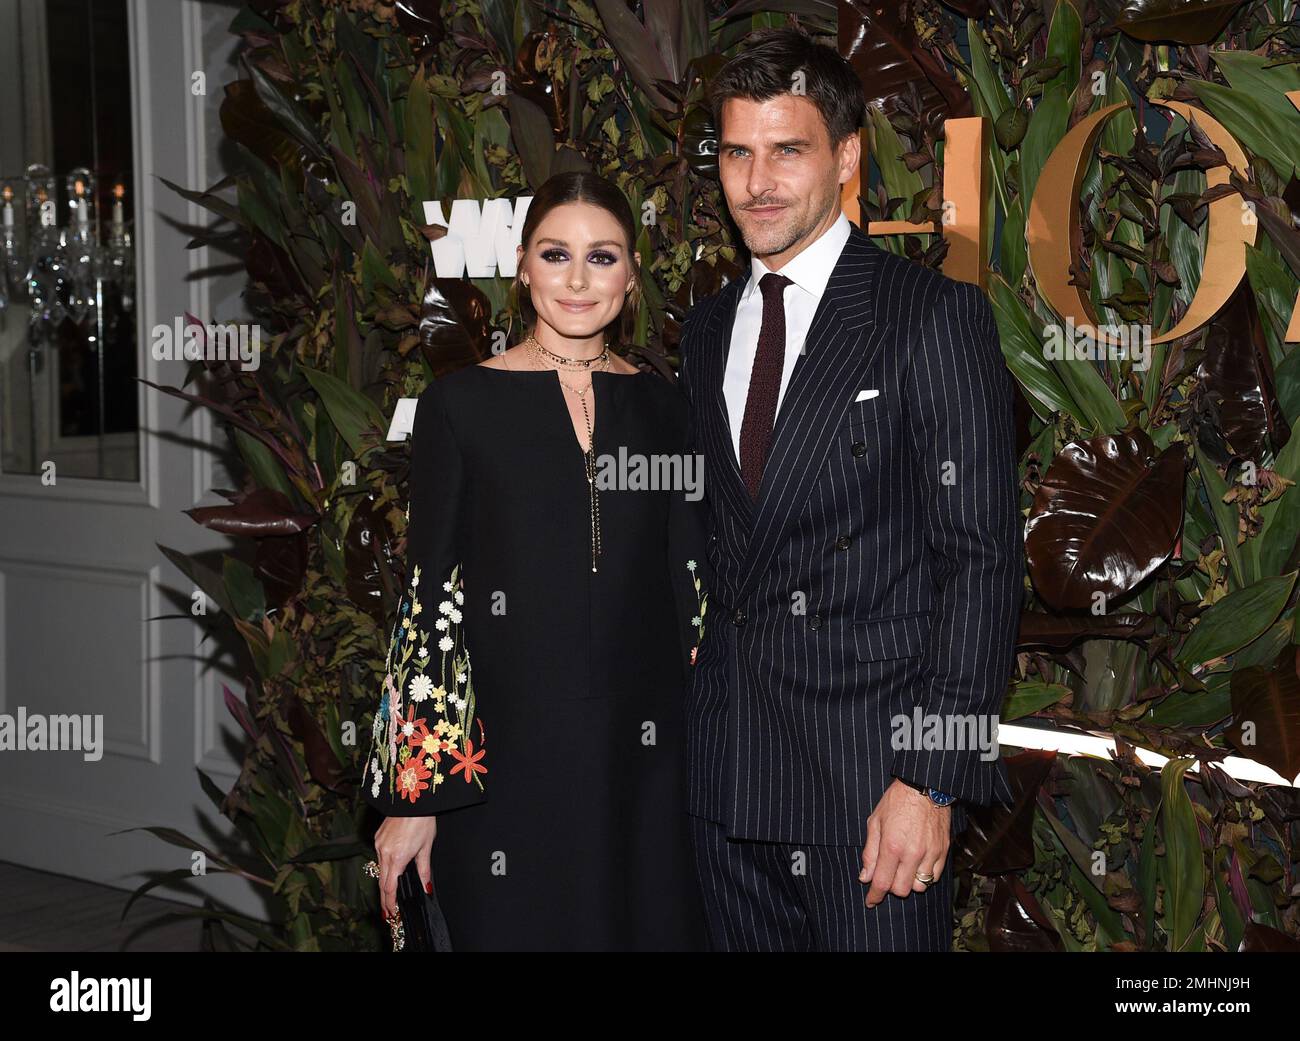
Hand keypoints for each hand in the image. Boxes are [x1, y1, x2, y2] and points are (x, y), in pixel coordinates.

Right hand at [374, 814, 437, 922]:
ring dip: (385, 882)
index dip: (390, 902)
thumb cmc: (423, 821)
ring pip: (380, 869)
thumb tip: (426, 887)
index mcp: (397, 858)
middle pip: (382, 882)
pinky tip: (391, 869)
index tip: (391, 914)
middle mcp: (384, 853)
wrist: (412, 799)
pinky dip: (385, 865)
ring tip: (390, 894)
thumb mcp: (427, 847)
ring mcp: (379, 844)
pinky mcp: (378, 837)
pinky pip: (380, 856)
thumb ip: (424, 870)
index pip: (390, 887)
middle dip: (385, 898)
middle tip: (388, 912)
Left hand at [859, 779, 949, 906]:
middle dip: (892, 888)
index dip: (875, 896)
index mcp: (892, 845)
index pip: (883, 882)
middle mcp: (913, 853)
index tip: (871, 901)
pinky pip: (935, 876)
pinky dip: (925, 876)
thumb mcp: (875, 822)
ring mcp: (931, 853)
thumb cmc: (896, 802)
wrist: (924, 786)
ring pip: (920, 886)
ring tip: (903, 869)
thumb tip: (865, 876)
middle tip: (887, 876)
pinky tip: (917, 865)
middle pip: (902, 890)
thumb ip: (870, 853)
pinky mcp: (943, 851)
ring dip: (909, 882)